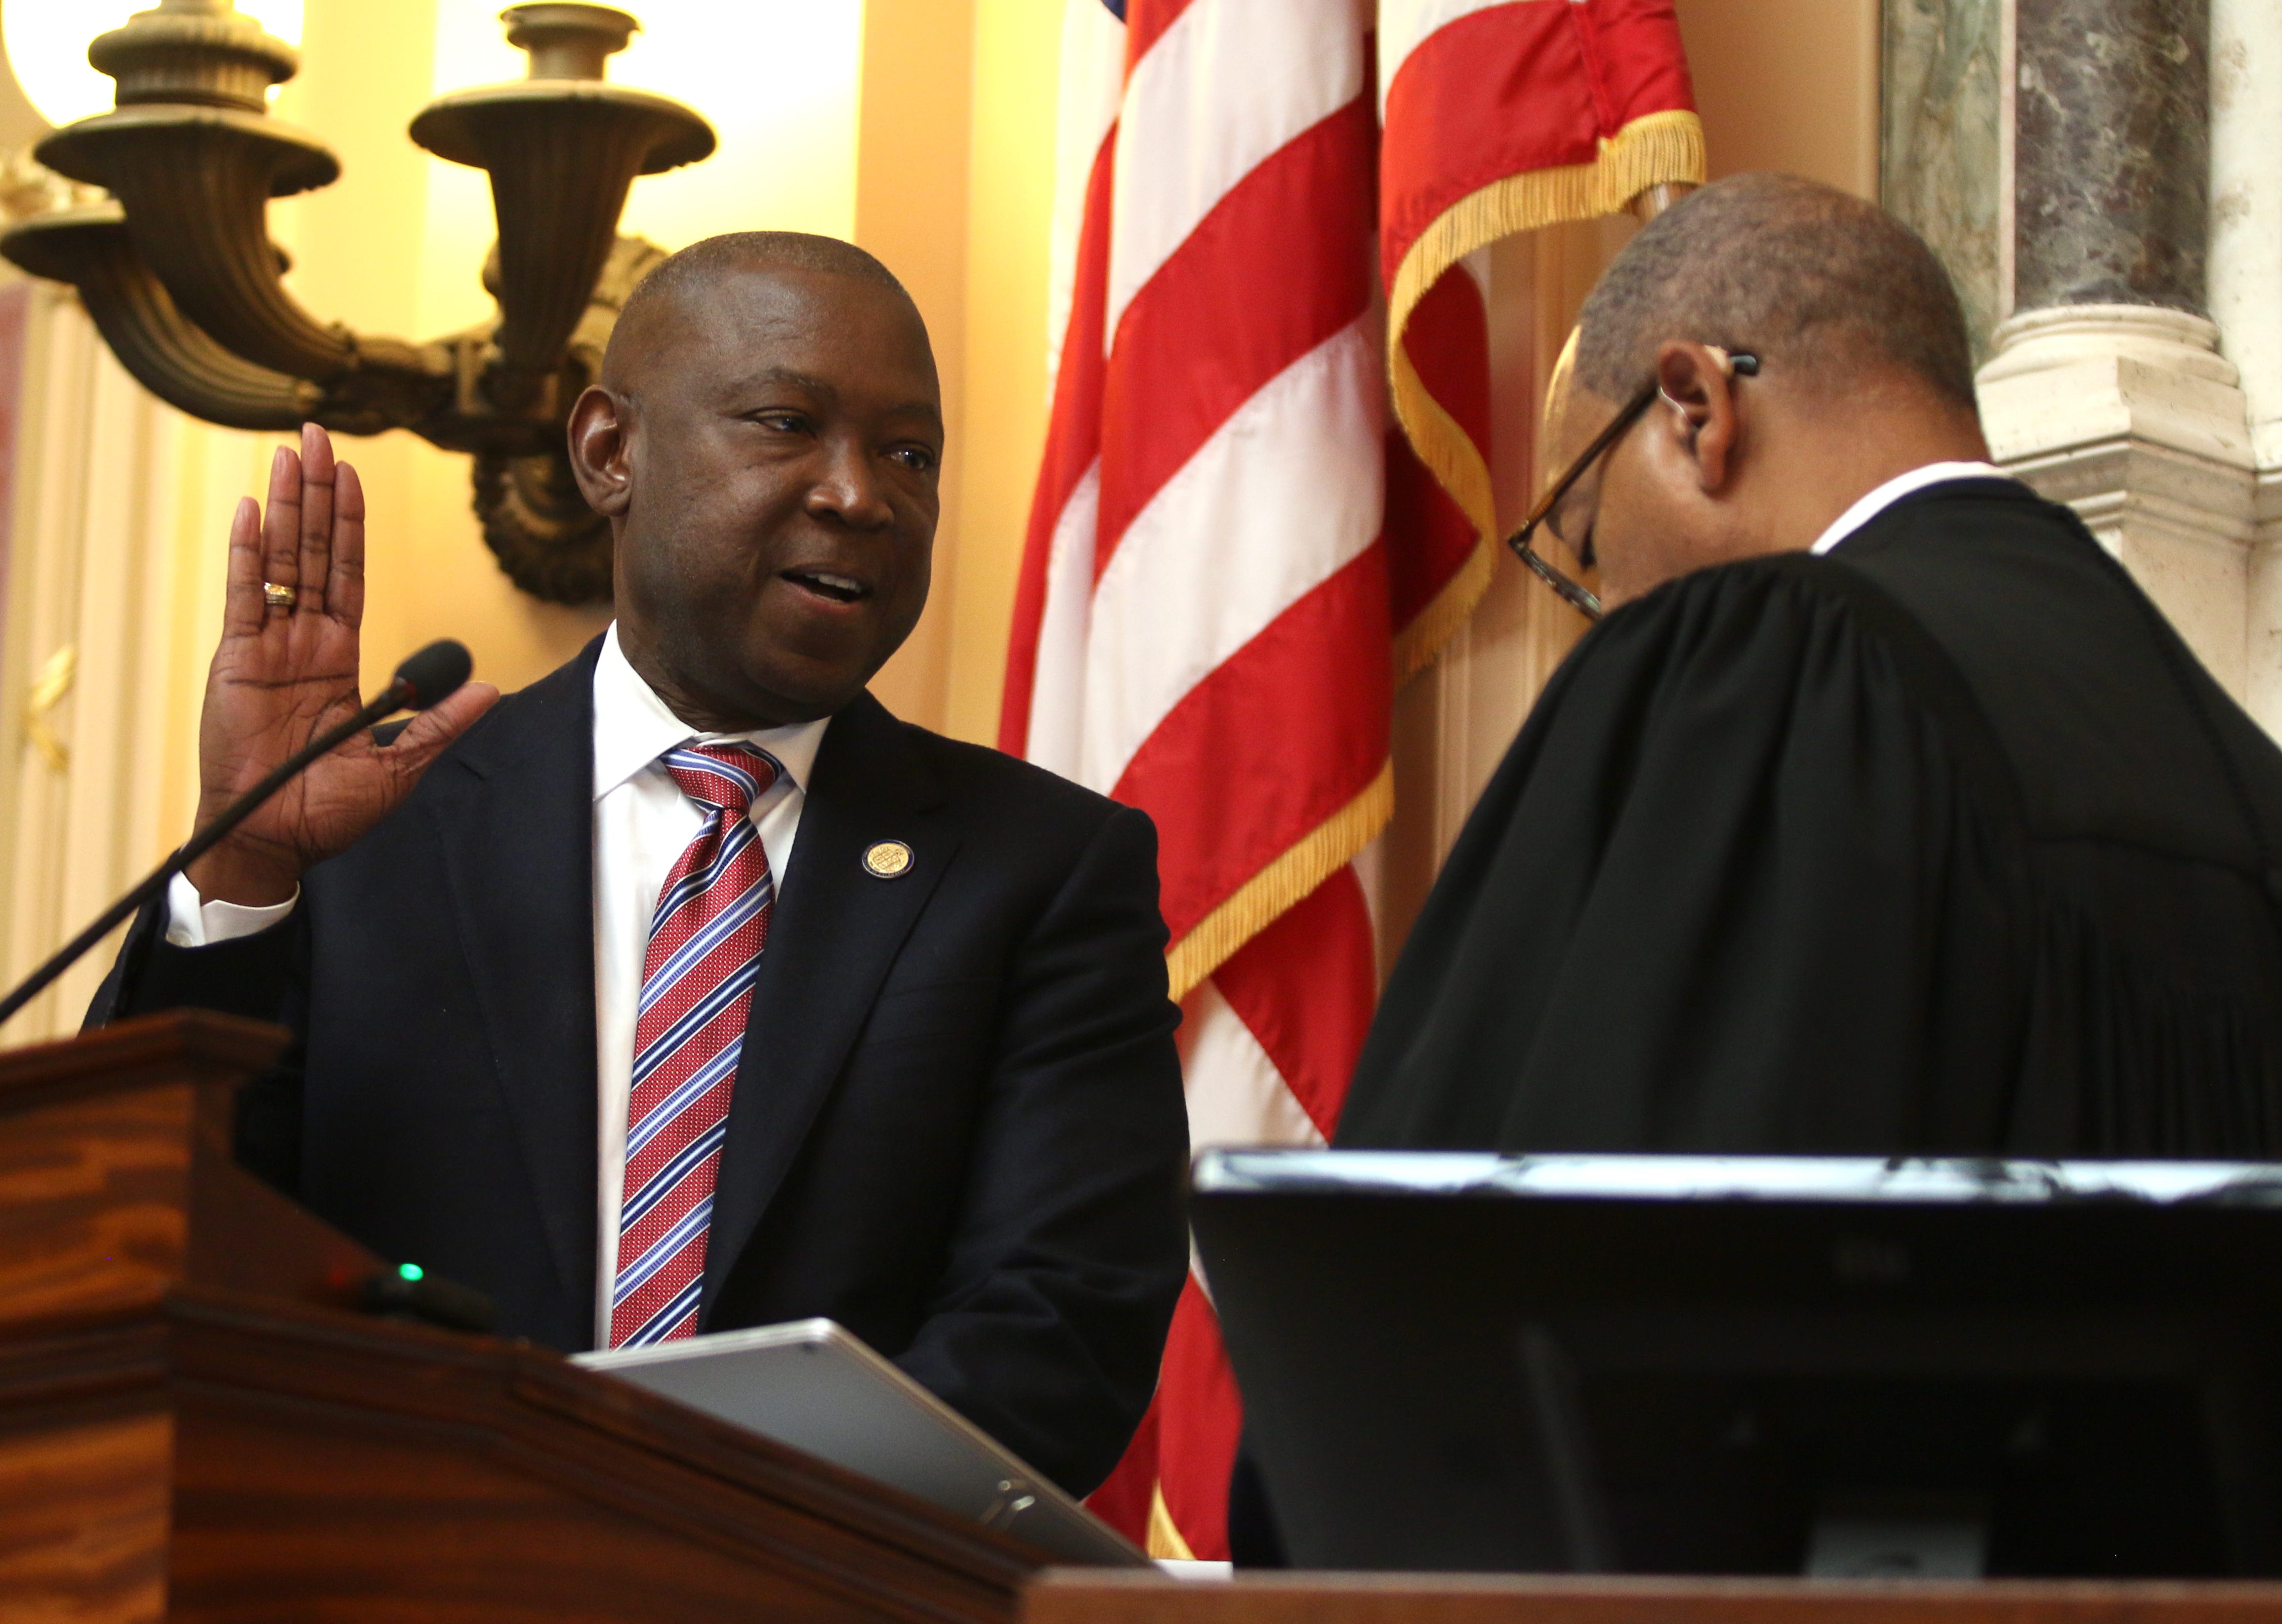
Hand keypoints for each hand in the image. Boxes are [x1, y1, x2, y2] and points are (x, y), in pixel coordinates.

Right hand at [185, 424, 498, 906]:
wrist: (275, 840)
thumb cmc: (328, 811)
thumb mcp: (401, 764)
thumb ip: (439, 721)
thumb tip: (489, 688)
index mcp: (340, 659)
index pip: (349, 574)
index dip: (350, 524)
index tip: (352, 475)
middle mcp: (303, 642)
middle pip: (313, 551)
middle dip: (317, 493)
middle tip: (318, 435)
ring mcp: (268, 647)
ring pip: (280, 560)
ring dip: (286, 505)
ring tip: (290, 452)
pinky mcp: (238, 661)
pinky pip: (246, 596)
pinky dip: (249, 554)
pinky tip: (253, 511)